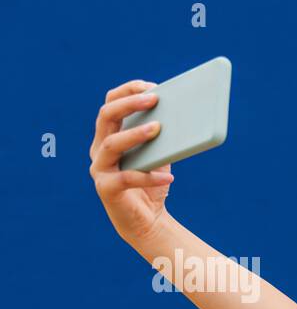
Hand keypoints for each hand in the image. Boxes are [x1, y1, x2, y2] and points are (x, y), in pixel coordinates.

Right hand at [88, 80, 174, 246]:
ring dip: (135, 134)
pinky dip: (149, 177)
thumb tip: (185, 114)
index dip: (127, 91)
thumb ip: (164, 137)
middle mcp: (99, 149)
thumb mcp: (160, 156)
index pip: (110, 104)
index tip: (150, 85)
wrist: (147, 222)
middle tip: (154, 99)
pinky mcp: (106, 189)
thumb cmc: (153, 184)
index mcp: (109, 135)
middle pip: (106, 116)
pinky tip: (170, 176)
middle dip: (129, 104)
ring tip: (159, 128)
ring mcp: (99, 168)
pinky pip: (127, 178)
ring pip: (112, 144)